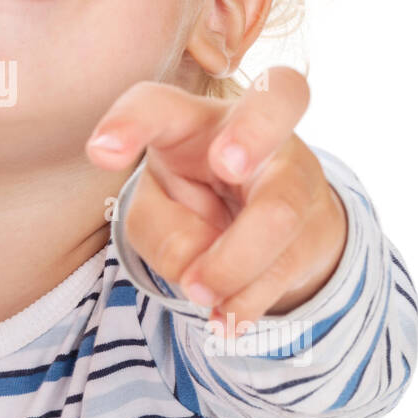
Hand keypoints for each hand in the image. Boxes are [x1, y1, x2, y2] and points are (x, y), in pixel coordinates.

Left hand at [86, 67, 347, 327]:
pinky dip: (250, 300)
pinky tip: (227, 318)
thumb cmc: (197, 196)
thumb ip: (160, 230)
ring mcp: (295, 175)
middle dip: (253, 131)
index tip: (101, 153)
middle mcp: (255, 131)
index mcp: (192, 120)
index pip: (159, 105)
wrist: (270, 224)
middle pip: (278, 99)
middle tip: (226, 164)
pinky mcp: (316, 227)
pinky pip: (288, 265)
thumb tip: (197, 269)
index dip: (130, 122)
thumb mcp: (158, 210)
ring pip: (278, 210)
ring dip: (232, 262)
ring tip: (198, 291)